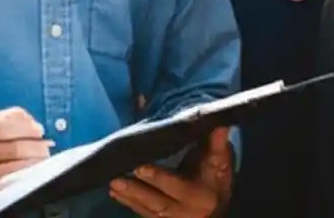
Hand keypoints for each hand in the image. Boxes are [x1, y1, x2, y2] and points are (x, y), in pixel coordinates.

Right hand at [0, 107, 51, 209]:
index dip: (27, 129)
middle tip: (45, 146)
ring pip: (11, 171)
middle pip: (12, 150)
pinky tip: (23, 174)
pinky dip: (15, 179)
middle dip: (35, 148)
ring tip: (39, 159)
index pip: (4, 128)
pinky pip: (1, 187)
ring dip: (31, 164)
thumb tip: (29, 123)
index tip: (38, 130)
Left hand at [109, 127, 231, 217]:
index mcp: (201, 196)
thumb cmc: (216, 180)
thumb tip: (220, 124)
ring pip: (148, 211)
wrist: (217, 209)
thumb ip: (217, 145)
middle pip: (158, 203)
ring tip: (112, 184)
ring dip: (129, 198)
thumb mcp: (220, 164)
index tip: (140, 167)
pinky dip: (130, 204)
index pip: (177, 187)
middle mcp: (186, 212)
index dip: (158, 178)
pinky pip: (144, 215)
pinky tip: (116, 194)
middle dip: (136, 191)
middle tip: (116, 179)